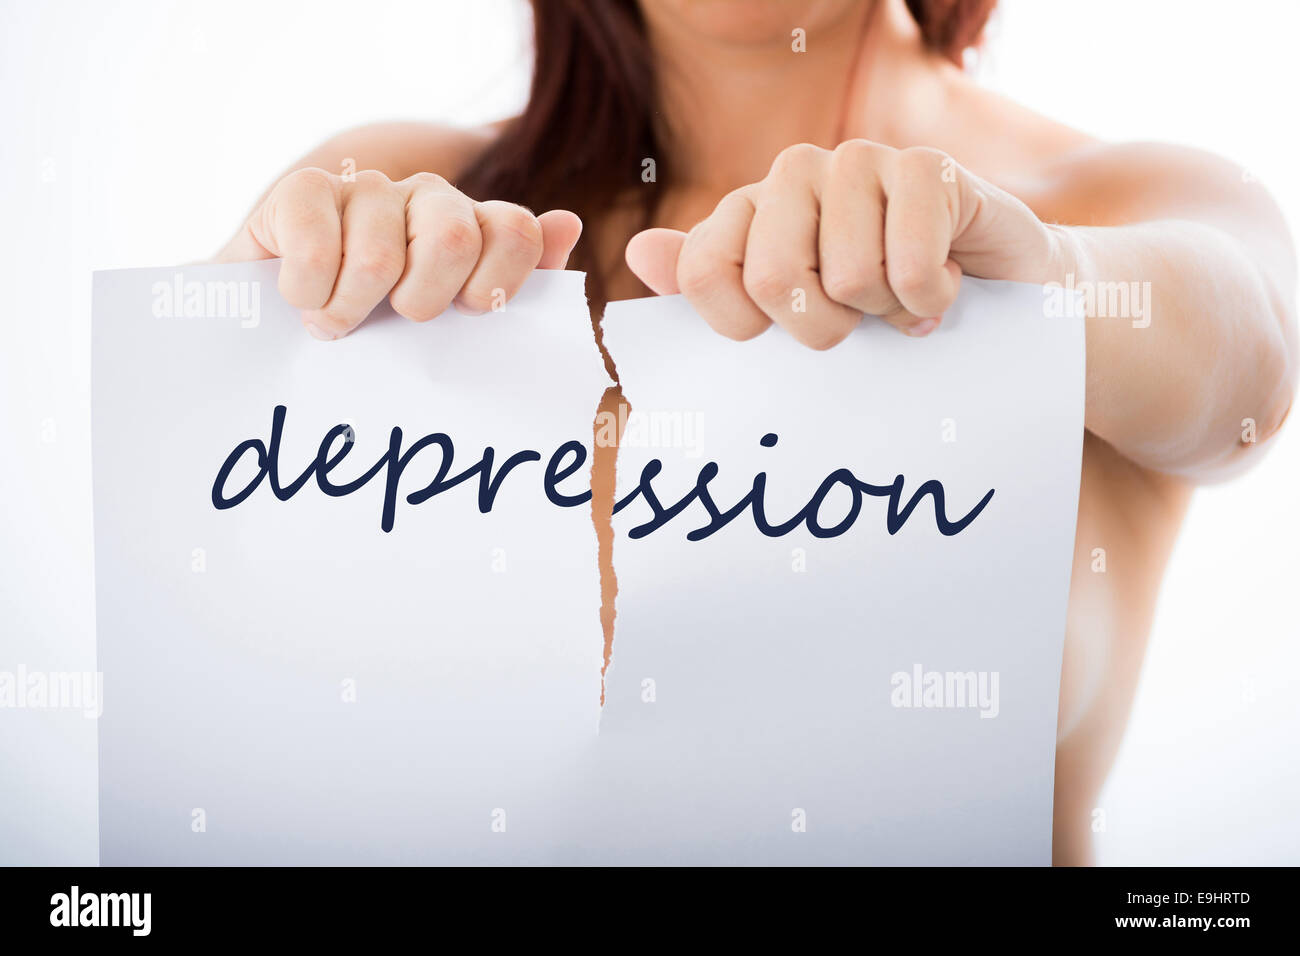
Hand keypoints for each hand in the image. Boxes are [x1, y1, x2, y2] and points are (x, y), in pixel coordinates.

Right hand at [218, 168, 581, 338]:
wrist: (277, 345)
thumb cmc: (378, 341)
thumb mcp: (452, 333)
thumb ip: (517, 285)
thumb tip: (568, 223)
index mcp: (474, 229)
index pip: (517, 231)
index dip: (495, 284)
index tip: (464, 316)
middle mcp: (426, 198)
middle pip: (455, 237)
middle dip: (421, 302)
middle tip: (395, 320)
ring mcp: (366, 189)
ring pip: (379, 256)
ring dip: (350, 309)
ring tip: (336, 322)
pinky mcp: (303, 190)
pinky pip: (317, 241)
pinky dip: (308, 290)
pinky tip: (301, 297)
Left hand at [624, 140, 1066, 347]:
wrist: (991, 283)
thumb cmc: (877, 303)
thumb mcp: (789, 310)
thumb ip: (711, 284)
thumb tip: (637, 254)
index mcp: (748, 210)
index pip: (702, 271)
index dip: (740, 326)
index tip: (778, 331)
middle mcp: (794, 174)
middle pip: (773, 280)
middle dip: (824, 327)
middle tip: (856, 315)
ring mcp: (859, 162)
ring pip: (848, 280)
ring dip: (885, 311)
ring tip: (901, 292)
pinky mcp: (926, 167)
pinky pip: (909, 270)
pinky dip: (932, 299)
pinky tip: (945, 279)